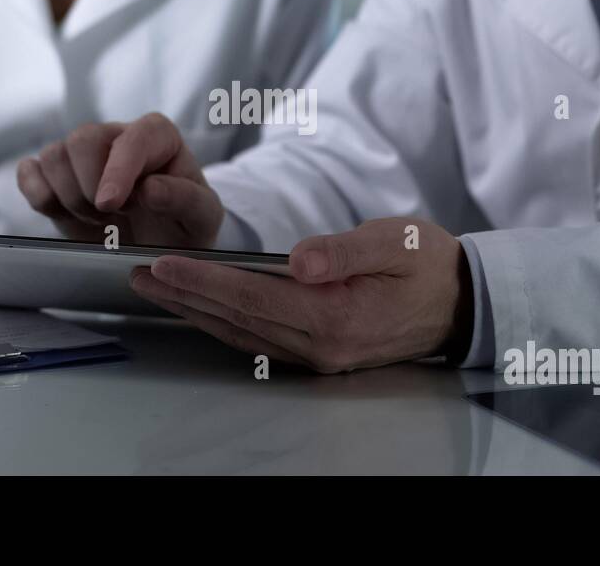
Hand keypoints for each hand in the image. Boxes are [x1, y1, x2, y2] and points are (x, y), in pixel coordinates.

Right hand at [16, 113, 224, 247]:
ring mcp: (82, 154)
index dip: (118, 170)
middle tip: (113, 215)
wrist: (160, 245)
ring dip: (70, 197)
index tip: (111, 204)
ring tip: (99, 220)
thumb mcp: (203, 217)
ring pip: (54, 156)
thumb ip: (186, 200)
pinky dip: (38, 195)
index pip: (133, 138)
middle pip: (83, 139)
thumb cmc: (185, 224)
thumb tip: (150, 188)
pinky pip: (29, 171)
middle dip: (91, 187)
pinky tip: (64, 214)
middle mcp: (116, 136)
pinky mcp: (55, 175)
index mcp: (158, 136)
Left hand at [129, 218, 471, 372]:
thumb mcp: (396, 243)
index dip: (206, 280)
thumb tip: (300, 260)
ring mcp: (318, 356)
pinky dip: (222, 323)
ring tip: (154, 289)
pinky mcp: (317, 353)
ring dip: (195, 311)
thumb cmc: (428, 265)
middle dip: (184, 295)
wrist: (461, 304)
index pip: (255, 297)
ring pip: (241, 333)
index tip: (165, 264)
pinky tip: (200, 309)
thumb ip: (345, 250)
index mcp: (337, 316)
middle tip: (138, 274)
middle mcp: (322, 345)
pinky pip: (257, 340)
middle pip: (237, 319)